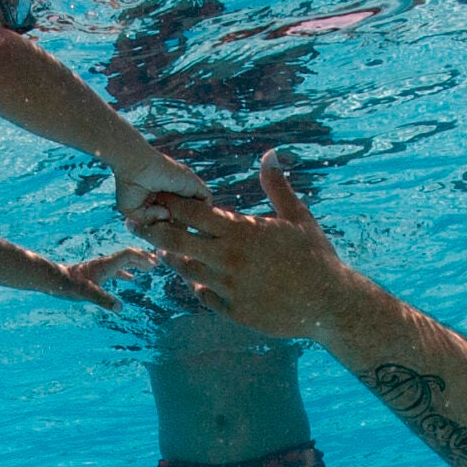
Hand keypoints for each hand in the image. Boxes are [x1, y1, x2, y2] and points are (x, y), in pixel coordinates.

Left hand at [57, 247, 155, 308]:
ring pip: (124, 262)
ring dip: (137, 263)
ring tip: (150, 268)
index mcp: (107, 265)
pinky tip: (131, 279)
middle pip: (129, 255)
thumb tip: (120, 308)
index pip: (129, 255)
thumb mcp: (88, 294)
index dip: (143, 257)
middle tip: (158, 263)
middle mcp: (106, 263)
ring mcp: (102, 268)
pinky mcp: (97, 274)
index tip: (156, 262)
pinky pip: (116, 270)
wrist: (56, 280)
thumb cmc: (71, 285)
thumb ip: (104, 300)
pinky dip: (126, 272)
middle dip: (144, 258)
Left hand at [129, 150, 364, 340]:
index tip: (158, 197)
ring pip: (185, 271)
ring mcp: (228, 287)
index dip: (171, 203)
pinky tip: (196, 278)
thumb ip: (277, 187)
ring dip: (172, 259)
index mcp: (242, 231)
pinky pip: (204, 296)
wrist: (328, 303)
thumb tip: (269, 154)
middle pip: (176, 242)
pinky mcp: (233, 311)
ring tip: (165, 250)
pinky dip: (198, 285)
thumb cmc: (315, 255)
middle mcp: (229, 259)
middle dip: (153, 230)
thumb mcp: (298, 217)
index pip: (194, 212)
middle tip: (137, 222)